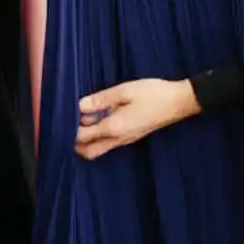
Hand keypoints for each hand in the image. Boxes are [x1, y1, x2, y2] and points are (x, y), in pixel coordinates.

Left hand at [74, 79, 201, 160]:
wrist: (179, 102)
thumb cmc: (154, 94)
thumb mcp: (125, 91)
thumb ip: (101, 99)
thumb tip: (80, 105)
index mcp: (114, 127)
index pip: (83, 137)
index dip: (70, 129)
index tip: (64, 116)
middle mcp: (118, 139)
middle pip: (88, 151)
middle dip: (75, 142)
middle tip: (70, 124)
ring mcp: (126, 140)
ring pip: (99, 149)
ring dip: (87, 140)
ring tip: (83, 119)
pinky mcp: (132, 137)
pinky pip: (109, 143)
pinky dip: (99, 136)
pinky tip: (100, 118)